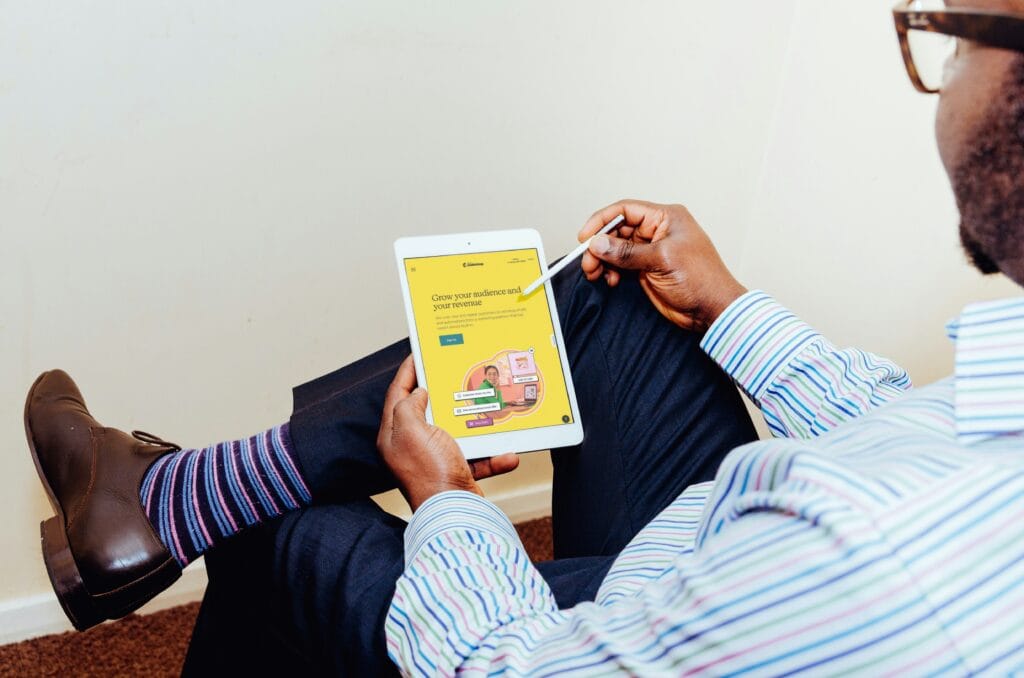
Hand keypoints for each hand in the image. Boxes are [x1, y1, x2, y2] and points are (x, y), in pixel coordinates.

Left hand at [377, 356, 519, 510]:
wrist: (454, 515)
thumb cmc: (430, 473)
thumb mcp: (412, 430)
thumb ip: (409, 406)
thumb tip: (419, 394)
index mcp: (394, 435)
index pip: (397, 394)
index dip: (408, 371)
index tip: (419, 353)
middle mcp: (411, 447)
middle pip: (425, 410)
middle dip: (442, 392)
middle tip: (453, 371)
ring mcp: (434, 460)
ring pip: (455, 432)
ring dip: (474, 424)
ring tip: (486, 406)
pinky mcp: (455, 473)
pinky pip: (477, 457)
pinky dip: (492, 456)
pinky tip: (507, 453)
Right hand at [579, 199, 746, 331]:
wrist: (712, 309)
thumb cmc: (701, 279)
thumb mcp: (661, 260)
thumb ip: (627, 252)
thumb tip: (598, 244)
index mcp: (665, 218)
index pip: (626, 210)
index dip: (602, 221)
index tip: (585, 237)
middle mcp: (657, 231)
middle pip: (617, 230)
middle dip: (600, 245)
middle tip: (588, 262)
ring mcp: (651, 250)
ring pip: (616, 249)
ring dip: (602, 260)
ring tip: (595, 273)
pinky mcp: (647, 269)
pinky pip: (621, 264)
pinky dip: (611, 271)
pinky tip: (610, 280)